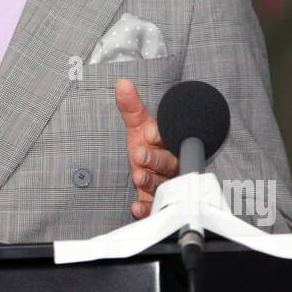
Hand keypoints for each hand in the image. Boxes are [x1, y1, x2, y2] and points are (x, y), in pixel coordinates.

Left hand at [116, 78, 178, 218]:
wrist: (149, 169)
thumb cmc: (147, 145)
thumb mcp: (138, 126)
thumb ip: (131, 107)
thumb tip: (122, 83)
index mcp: (166, 144)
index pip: (167, 138)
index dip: (158, 135)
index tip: (149, 132)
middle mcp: (169, 164)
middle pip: (167, 162)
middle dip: (154, 159)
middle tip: (140, 155)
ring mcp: (164, 183)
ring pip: (162, 183)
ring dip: (150, 181)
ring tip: (138, 176)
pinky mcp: (155, 201)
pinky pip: (154, 207)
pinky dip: (145, 208)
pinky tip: (137, 207)